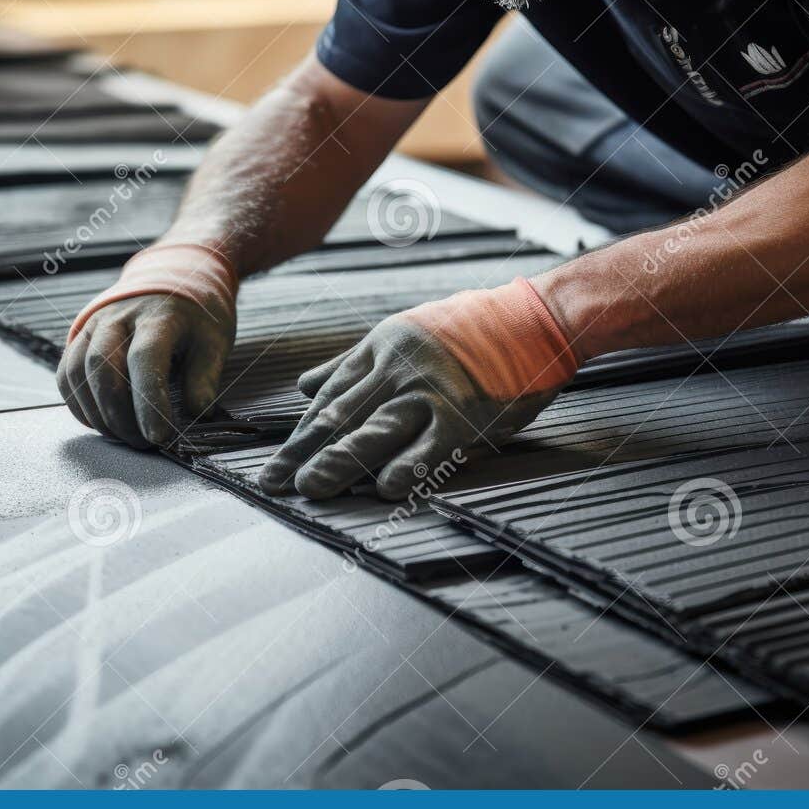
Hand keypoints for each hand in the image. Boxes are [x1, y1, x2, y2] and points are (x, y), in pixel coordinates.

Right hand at [58, 292, 233, 449]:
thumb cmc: (195, 314)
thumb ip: (205, 377)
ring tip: (123, 436)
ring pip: (78, 373)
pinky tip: (100, 421)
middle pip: (103, 369)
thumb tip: (198, 415)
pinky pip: (66, 374)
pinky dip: (79, 404)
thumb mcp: (214, 340)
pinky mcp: (79, 335)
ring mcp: (94, 324)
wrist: (171, 277)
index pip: (145, 359)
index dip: (149, 402)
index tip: (159, 436)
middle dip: (120, 416)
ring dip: (97, 414)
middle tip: (142, 443)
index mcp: (158, 315)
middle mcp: (119, 317)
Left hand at [257, 317, 557, 500]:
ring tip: (310, 487)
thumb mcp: (404, 332)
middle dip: (302, 453)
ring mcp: (431, 392)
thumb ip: (352, 363)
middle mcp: (398, 369)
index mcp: (380, 348)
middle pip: (339, 416)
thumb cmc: (472, 329)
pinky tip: (382, 489)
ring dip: (338, 462)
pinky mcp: (465, 415)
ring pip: (373, 431)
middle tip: (273, 482)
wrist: (535, 318)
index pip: (328, 395)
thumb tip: (303, 385)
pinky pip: (429, 448)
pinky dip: (405, 468)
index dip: (299, 431)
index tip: (278, 459)